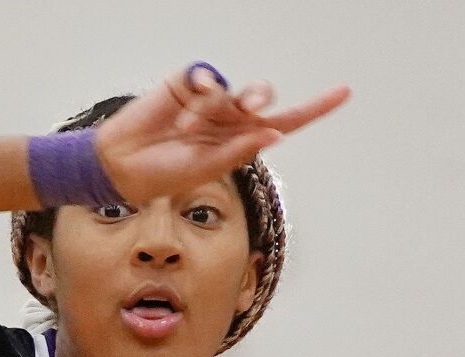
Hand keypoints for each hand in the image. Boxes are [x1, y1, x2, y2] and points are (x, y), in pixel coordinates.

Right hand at [96, 65, 349, 204]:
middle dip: (260, 97)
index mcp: (242, 140)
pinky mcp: (187, 82)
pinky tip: (185, 106)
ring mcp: (209, 98)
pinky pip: (206, 74)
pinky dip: (200, 88)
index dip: (315, 108)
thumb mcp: (205, 168)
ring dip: (214, 105)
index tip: (344, 92)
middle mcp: (230, 117)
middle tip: (251, 106)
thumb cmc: (163, 173)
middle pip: (261, 97)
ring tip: (188, 123)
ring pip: (231, 88)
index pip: (286, 121)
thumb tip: (276, 132)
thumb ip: (239, 149)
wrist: (121, 162)